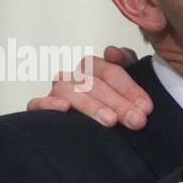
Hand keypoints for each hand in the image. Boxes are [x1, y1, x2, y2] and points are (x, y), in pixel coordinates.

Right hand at [27, 45, 151, 128]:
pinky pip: (36, 104)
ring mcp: (57, 92)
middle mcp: (74, 77)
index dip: (130, 88)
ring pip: (68, 91)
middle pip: (92, 83)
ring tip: (110, 122)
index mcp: (94, 68)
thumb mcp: (129, 84)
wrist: (103, 131)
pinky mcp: (40, 109)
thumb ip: (127, 62)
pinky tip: (64, 109)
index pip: (110, 71)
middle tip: (137, 120)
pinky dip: (47, 105)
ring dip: (91, 105)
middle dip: (118, 102)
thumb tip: (112, 51)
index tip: (146, 107)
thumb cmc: (118, 106)